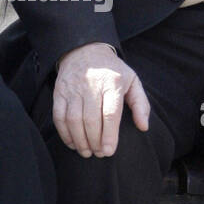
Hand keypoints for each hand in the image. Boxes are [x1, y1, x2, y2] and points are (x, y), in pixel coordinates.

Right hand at [53, 41, 149, 157]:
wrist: (85, 50)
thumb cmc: (112, 71)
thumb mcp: (132, 81)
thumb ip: (140, 104)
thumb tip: (143, 127)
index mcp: (113, 83)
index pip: (110, 113)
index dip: (109, 135)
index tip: (109, 151)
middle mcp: (91, 85)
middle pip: (91, 120)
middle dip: (94, 142)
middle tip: (99, 154)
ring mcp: (73, 89)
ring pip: (73, 120)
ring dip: (79, 140)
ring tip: (87, 152)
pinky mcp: (59, 92)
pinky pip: (59, 116)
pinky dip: (64, 133)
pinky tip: (72, 143)